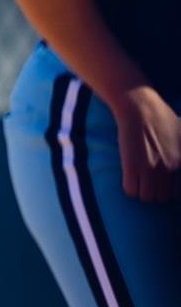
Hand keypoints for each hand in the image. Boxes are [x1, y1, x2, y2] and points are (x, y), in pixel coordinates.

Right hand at [113, 87, 180, 201]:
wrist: (140, 108)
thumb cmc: (163, 118)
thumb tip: (178, 167)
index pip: (178, 192)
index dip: (171, 192)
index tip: (164, 186)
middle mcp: (171, 167)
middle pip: (162, 198)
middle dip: (156, 194)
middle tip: (151, 185)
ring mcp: (151, 168)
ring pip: (147, 197)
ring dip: (142, 193)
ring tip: (140, 183)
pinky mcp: (132, 166)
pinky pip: (130, 191)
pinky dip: (130, 188)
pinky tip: (130, 178)